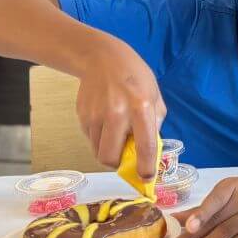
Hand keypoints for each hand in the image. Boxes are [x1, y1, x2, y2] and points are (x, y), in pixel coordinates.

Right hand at [75, 43, 164, 179]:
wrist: (102, 59)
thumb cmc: (135, 78)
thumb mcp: (155, 96)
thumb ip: (155, 124)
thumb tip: (151, 151)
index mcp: (141, 108)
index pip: (145, 147)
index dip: (145, 168)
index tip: (146, 178)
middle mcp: (117, 114)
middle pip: (110, 158)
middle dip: (119, 164)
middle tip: (126, 158)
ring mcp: (96, 116)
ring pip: (98, 151)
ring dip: (108, 151)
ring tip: (116, 135)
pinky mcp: (82, 116)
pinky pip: (90, 140)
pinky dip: (99, 139)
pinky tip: (106, 123)